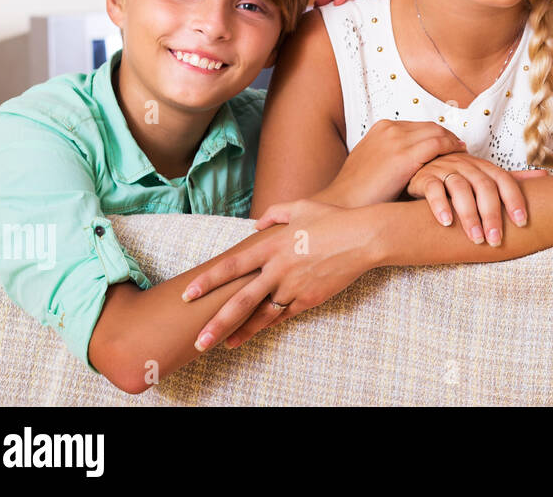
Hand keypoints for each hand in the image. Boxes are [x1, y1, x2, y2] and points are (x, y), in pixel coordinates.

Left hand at [183, 199, 376, 350]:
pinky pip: (284, 314)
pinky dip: (268, 322)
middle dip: (217, 323)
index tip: (188, 294)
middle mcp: (279, 270)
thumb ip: (275, 213)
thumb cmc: (333, 219)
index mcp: (272, 247)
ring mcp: (294, 287)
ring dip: (241, 332)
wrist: (364, 238)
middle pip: (242, 301)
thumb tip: (257, 223)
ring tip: (222, 345)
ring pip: (262, 315)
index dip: (208, 281)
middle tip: (197, 341)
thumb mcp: (301, 207)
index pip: (232, 266)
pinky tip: (254, 332)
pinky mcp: (310, 299)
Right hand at [309, 118, 465, 210]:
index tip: (448, 145)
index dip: (436, 135)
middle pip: (430, 127)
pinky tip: (460, 160)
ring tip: (464, 155)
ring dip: (453, 143)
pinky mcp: (405, 155)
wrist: (343, 205)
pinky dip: (452, 149)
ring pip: (437, 133)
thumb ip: (390, 158)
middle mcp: (389, 129)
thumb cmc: (359, 194)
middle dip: (447, 137)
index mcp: (381, 129)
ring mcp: (397, 139)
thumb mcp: (373, 165)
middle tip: (461, 148)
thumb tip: (408, 164)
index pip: (418, 126)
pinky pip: (438, 145)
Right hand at [406, 154, 549, 245]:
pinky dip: (440, 205)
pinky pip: (433, 189)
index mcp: (485, 167)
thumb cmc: (460, 178)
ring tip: (476, 237)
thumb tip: (545, 176)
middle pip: (483, 187)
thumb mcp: (485, 178)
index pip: (504, 180)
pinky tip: (447, 222)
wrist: (422, 168)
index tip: (522, 222)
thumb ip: (512, 179)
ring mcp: (445, 169)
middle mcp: (467, 165)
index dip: (514, 200)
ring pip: (460, 188)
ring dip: (469, 214)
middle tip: (496, 240)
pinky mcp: (425, 177)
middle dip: (492, 214)